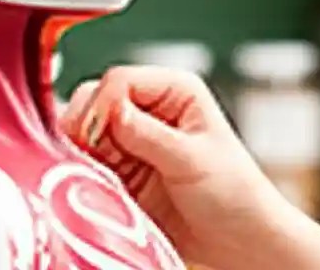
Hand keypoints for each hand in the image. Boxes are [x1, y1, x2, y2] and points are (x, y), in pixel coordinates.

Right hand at [60, 65, 319, 269]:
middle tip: (90, 157)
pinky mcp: (121, 171)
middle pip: (94, 102)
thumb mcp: (192, 159)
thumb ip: (147, 134)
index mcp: (176, 91)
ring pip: (84, 134)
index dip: (103, 104)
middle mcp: (151, 110)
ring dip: (82, 153)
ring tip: (97, 176)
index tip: (95, 134)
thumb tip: (109, 110)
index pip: (121, 80)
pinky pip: (86, 164)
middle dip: (85, 128)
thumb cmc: (234, 192)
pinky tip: (95, 187)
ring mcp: (132, 141)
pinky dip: (83, 174)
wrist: (237, 239)